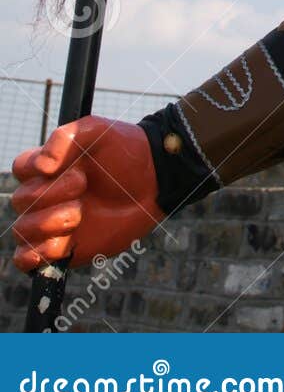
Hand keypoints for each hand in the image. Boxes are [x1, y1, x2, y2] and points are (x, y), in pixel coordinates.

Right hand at [11, 117, 164, 271]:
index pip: (20, 168)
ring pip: (22, 231)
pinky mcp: (63, 248)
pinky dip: (36, 255)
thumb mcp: (98, 131)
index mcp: (50, 165)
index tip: (57, 167)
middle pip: (21, 201)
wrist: (153, 180)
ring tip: (78, 215)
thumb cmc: (125, 152)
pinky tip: (61, 243)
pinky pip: (29, 260)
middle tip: (83, 185)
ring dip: (47, 224)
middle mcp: (46, 195)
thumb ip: (66, 138)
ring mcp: (52, 223)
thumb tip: (42, 167)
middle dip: (50, 194)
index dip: (32, 170)